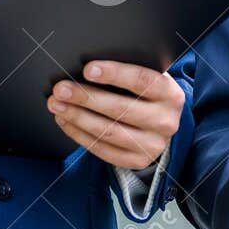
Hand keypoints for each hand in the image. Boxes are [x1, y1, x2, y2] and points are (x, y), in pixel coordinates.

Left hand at [48, 61, 184, 170]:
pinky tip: (66, 122)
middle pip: (121, 109)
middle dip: (86, 98)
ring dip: (78, 117)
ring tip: (58, 105)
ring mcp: (152, 145)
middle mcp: (166, 121)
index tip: (88, 69)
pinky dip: (80, 134)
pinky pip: (103, 149)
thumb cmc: (148, 95)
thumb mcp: (150, 80)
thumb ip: (131, 72)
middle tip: (61, 89)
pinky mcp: (137, 161)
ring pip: (109, 131)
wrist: (163, 126)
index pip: (142, 82)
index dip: (114, 74)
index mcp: (171, 94)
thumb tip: (90, 67)